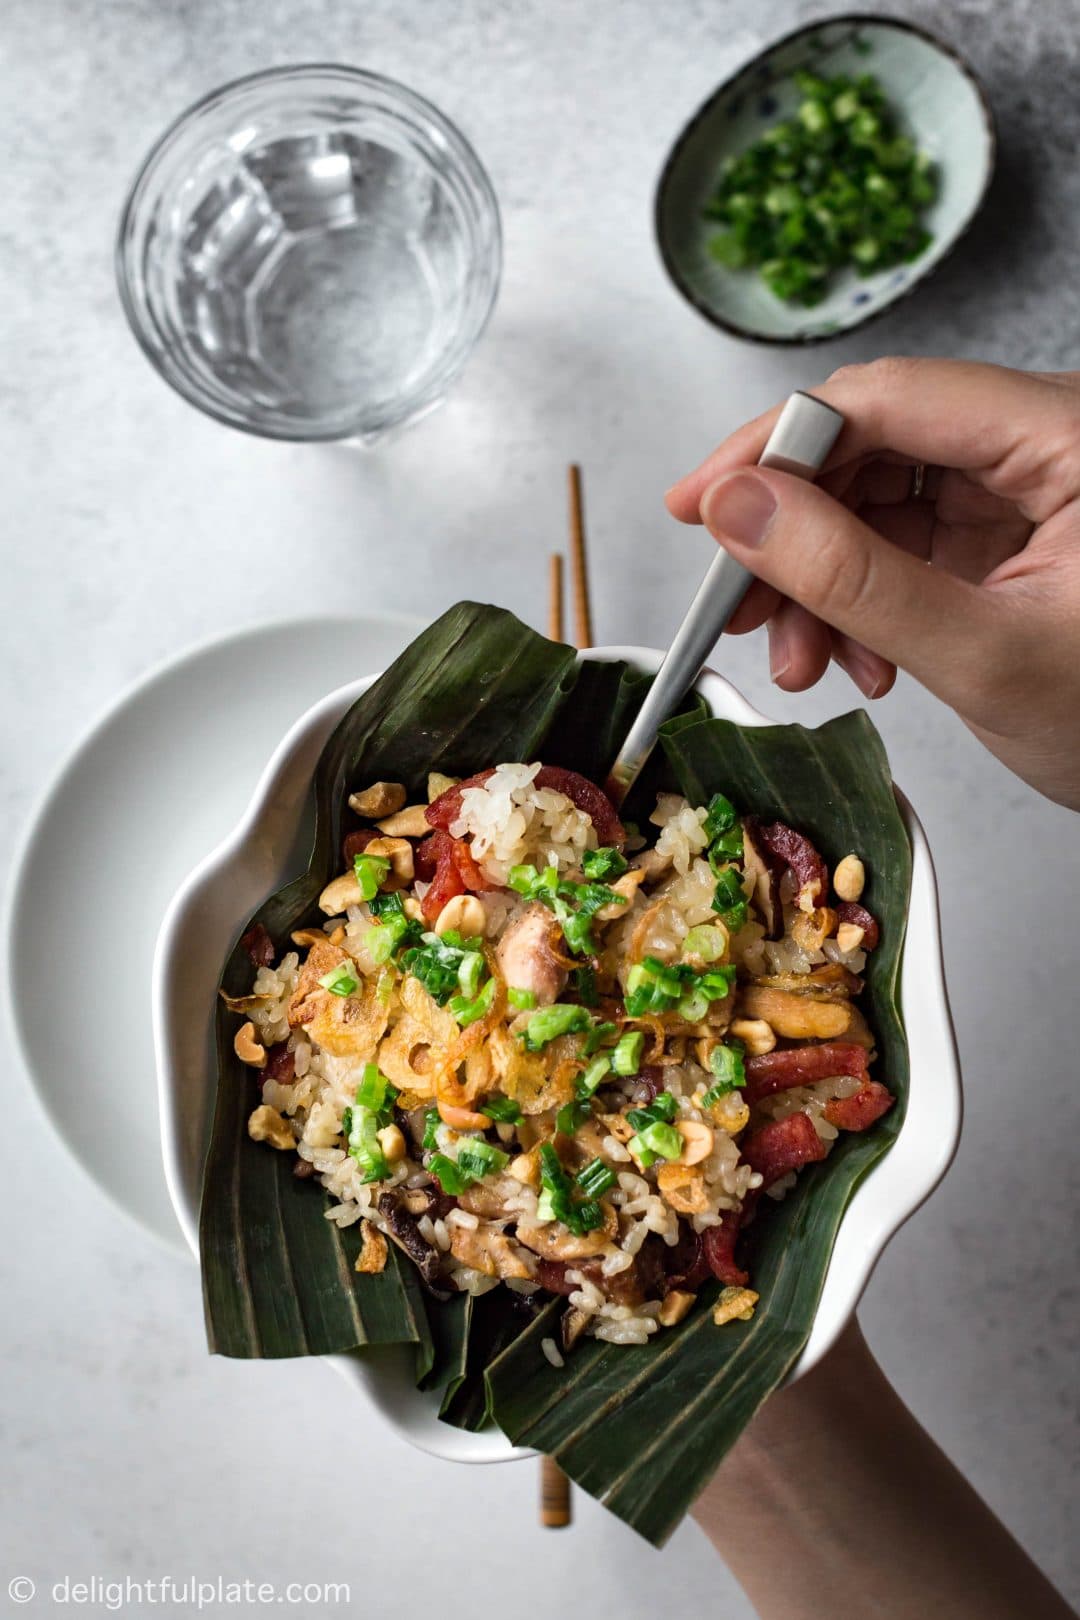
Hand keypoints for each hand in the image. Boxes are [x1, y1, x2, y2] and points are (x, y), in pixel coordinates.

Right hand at [665, 358, 1079, 809]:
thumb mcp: (981, 655)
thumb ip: (852, 578)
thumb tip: (738, 507)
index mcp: (1071, 436)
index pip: (890, 397)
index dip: (776, 443)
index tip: (701, 501)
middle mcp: (1044, 439)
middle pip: (870, 443)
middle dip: (794, 530)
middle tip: (737, 600)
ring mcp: (1020, 484)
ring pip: (871, 496)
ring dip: (818, 578)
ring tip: (802, 659)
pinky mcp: (1002, 529)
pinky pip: (896, 540)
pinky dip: (855, 598)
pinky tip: (854, 657)